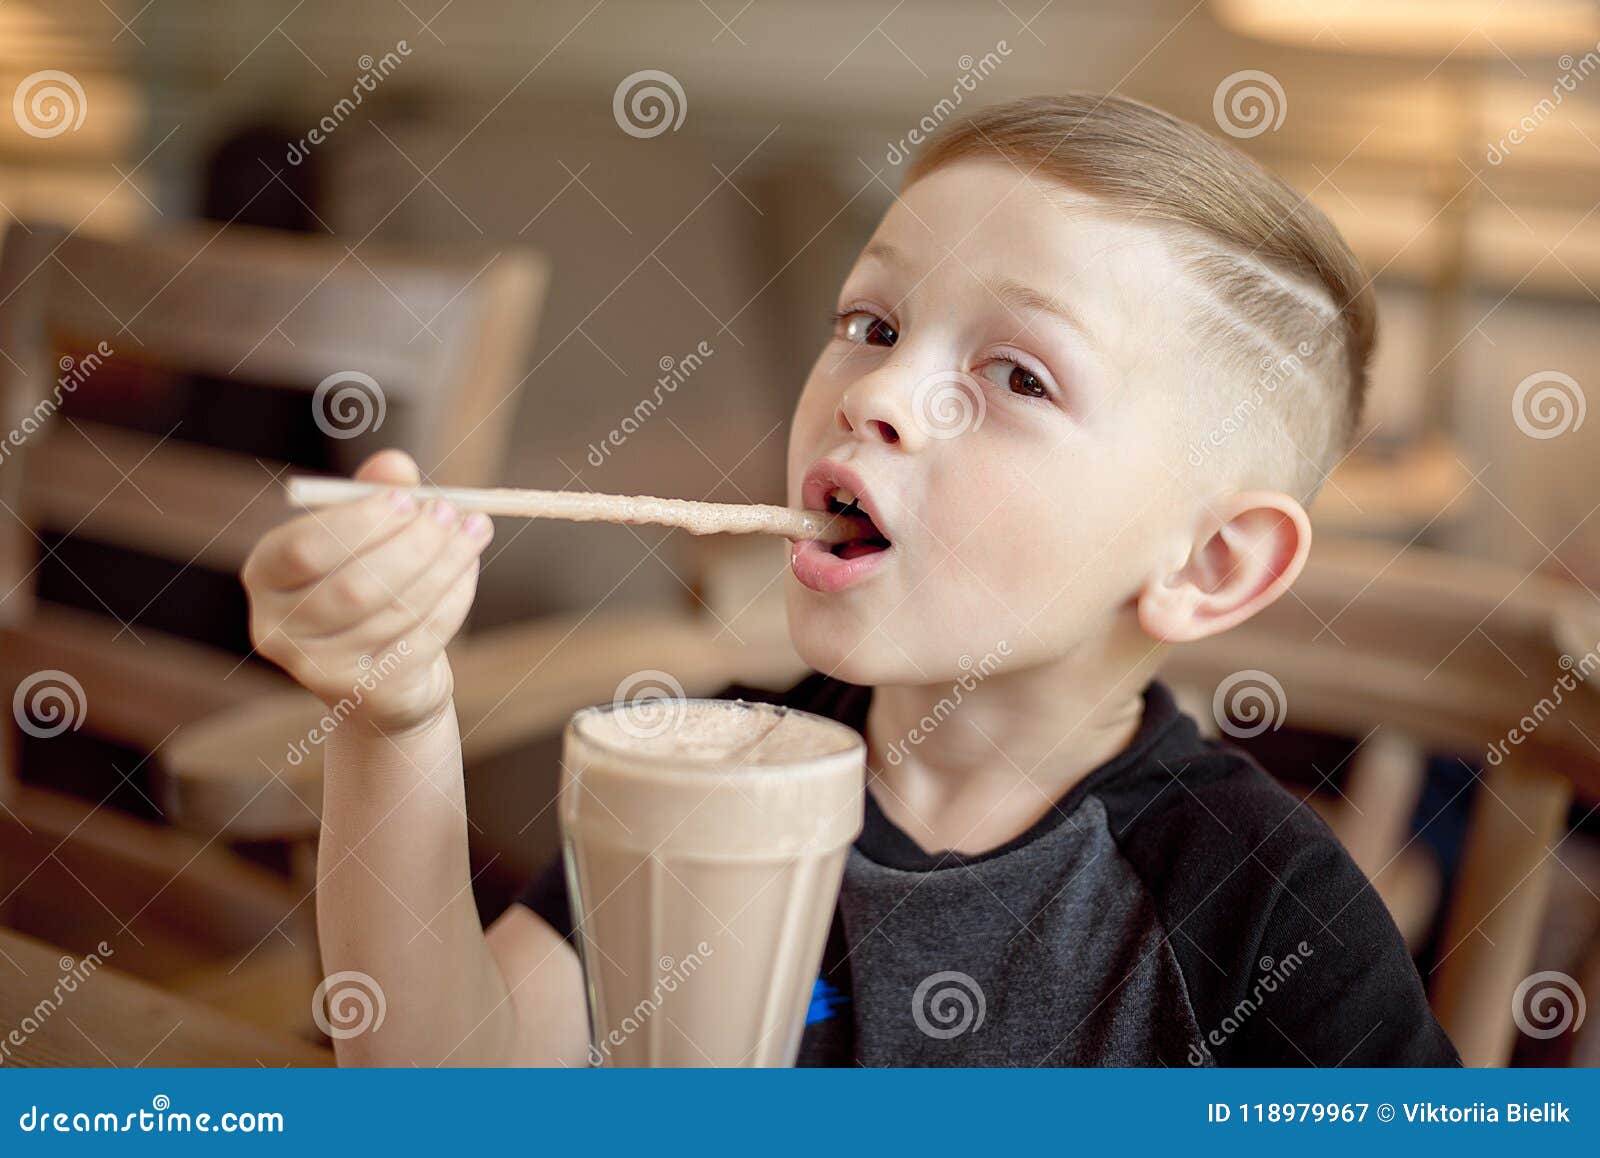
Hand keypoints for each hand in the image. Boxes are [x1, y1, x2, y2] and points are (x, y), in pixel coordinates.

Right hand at [242, 449, 492, 734]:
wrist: (383, 678)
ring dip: (444, 565)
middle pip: (353, 586)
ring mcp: (318, 669)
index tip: (408, 498)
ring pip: (396, 611)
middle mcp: (278, 627)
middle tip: (451, 513)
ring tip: (475, 531)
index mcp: (264, 574)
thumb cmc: (368, 583)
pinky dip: (453, 598)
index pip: (302, 550)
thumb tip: (394, 463)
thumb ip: (376, 493)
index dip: (358, 523)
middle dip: (414, 545)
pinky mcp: (365, 693)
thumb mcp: (366, 534)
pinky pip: (422, 638)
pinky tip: (466, 570)